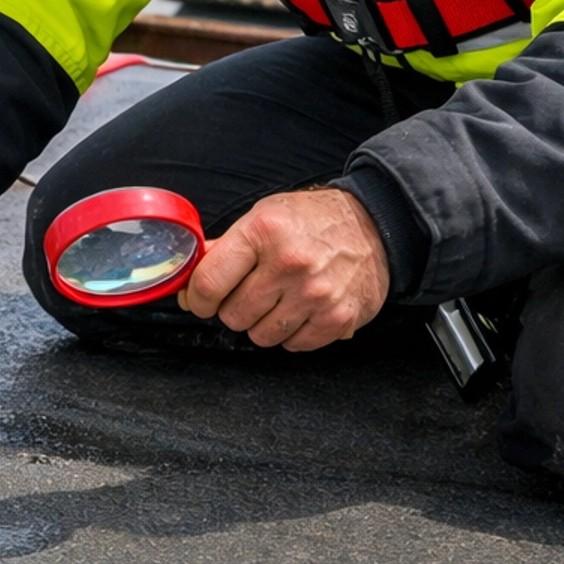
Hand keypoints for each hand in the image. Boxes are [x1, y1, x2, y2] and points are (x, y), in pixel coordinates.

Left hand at [181, 188, 389, 350]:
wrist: (375, 225)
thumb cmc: (313, 221)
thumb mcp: (264, 217)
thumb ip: (224, 249)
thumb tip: (188, 285)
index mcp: (264, 231)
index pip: (209, 283)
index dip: (198, 298)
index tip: (202, 300)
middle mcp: (290, 263)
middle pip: (232, 315)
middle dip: (235, 308)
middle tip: (253, 292)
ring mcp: (315, 294)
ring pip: (261, 336)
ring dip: (264, 323)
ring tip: (280, 299)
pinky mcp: (337, 318)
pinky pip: (293, 345)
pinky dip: (293, 333)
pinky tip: (302, 309)